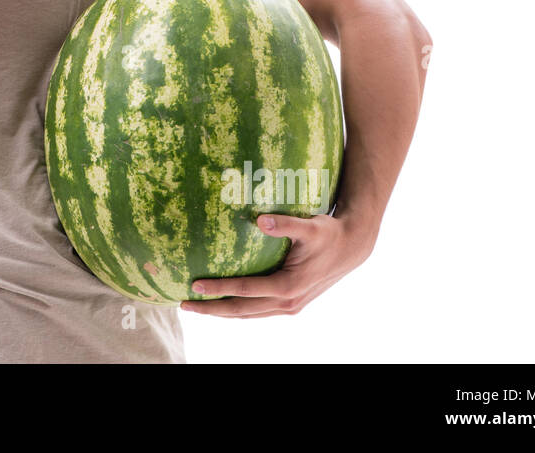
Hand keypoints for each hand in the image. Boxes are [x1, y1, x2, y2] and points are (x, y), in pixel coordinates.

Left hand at [180, 213, 374, 317]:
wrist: (351, 248)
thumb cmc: (328, 233)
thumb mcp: (311, 224)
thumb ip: (286, 223)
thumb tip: (260, 220)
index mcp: (289, 285)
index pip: (245, 290)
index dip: (219, 289)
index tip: (194, 284)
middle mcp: (288, 302)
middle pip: (241, 310)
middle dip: (212, 309)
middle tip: (183, 304)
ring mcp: (290, 306)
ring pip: (248, 315)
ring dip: (222, 313)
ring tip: (197, 307)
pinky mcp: (290, 305)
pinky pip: (258, 312)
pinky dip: (238, 310)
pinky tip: (223, 304)